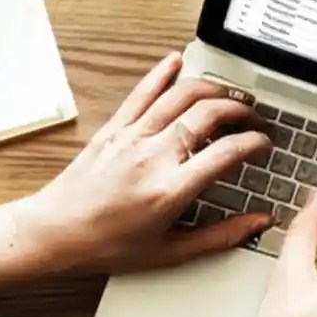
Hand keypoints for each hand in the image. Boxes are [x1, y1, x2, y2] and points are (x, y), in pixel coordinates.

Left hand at [0, 53, 274, 294]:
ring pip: (182, 95)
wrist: (53, 234)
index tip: (264, 143)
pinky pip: (142, 92)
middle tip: (254, 118)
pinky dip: (163, 73)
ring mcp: (132, 137)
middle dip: (241, 110)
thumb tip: (258, 223)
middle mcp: (153, 157)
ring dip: (213, 88)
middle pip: (210, 113)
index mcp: (170, 189)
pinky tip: (177, 63)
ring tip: (230, 94)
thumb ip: (221, 236)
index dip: (255, 142)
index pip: (227, 151)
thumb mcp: (171, 253)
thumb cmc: (106, 246)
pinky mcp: (114, 129)